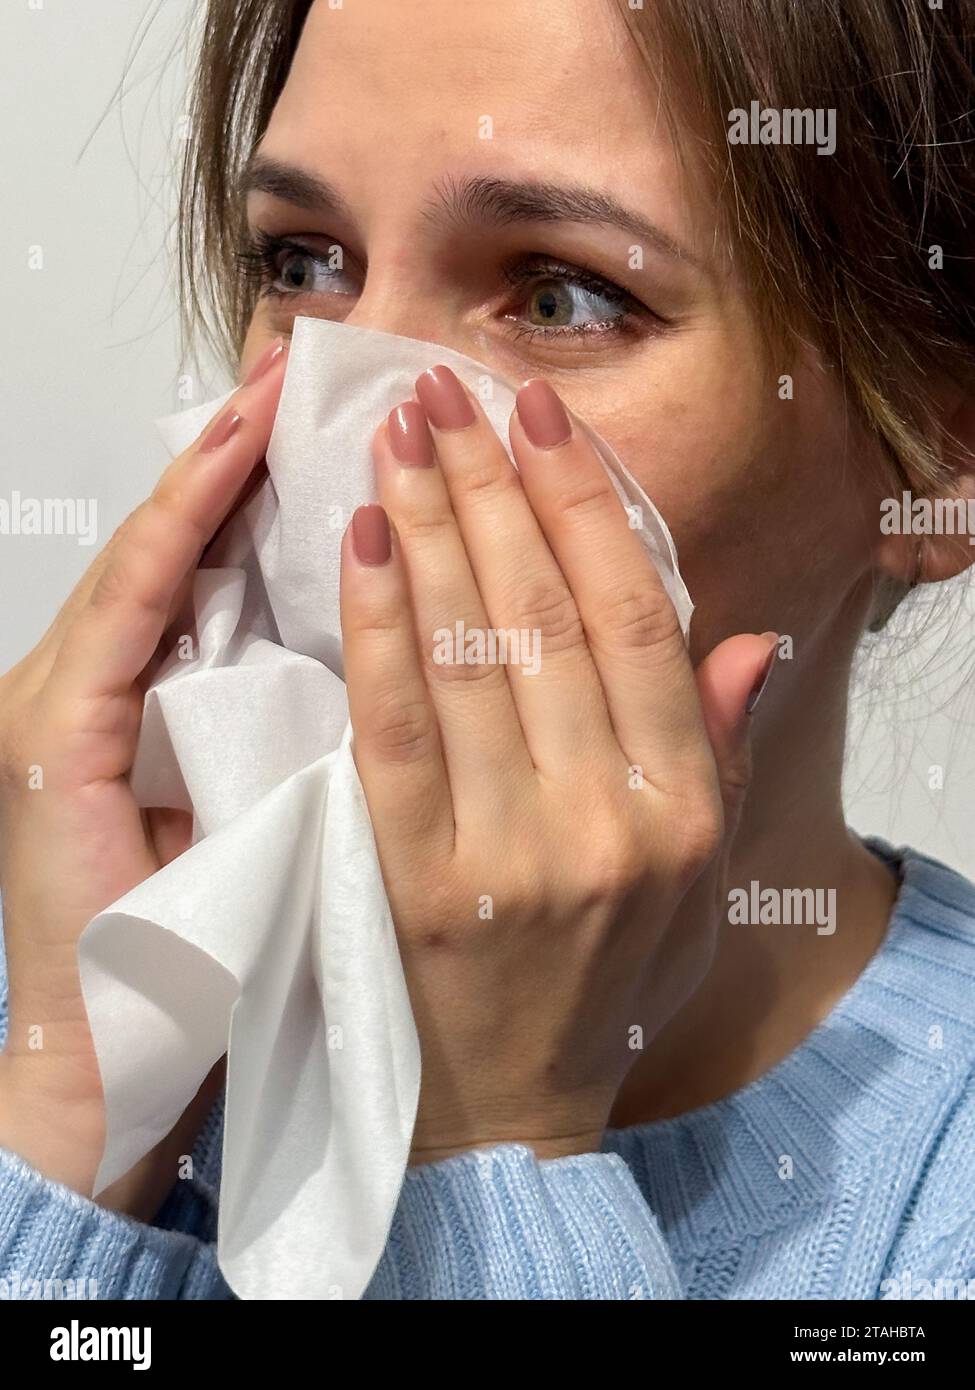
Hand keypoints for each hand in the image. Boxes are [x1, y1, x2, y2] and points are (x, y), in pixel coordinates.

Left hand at [0, 338, 287, 1211]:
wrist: (99, 1057)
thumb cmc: (135, 974)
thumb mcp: (162, 851)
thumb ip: (187, 746)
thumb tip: (263, 654)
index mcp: (54, 720)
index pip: (138, 572)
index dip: (202, 484)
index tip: (263, 407)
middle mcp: (48, 694)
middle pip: (136, 550)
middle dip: (207, 457)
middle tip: (281, 375)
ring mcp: (68, 704)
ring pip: (147, 574)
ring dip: (211, 493)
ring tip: (277, 419)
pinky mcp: (97, 723)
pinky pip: (157, 620)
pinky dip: (205, 556)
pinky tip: (260, 515)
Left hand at [340, 367, 776, 1164]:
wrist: (509, 1105)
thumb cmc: (600, 978)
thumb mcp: (695, 877)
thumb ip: (718, 749)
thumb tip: (745, 636)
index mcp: (683, 804)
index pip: (635, 615)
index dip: (585, 502)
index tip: (538, 417)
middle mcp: (608, 819)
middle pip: (543, 613)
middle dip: (489, 485)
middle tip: (442, 393)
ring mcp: (509, 850)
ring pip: (468, 651)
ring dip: (430, 527)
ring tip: (395, 439)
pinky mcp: (416, 877)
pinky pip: (393, 725)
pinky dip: (377, 624)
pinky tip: (363, 543)